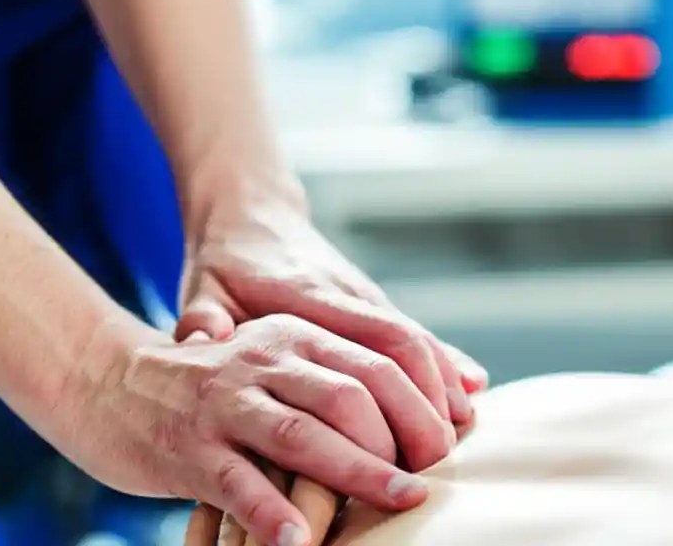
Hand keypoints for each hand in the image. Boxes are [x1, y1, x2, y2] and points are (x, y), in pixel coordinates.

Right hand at [78, 314, 445, 545]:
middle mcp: (264, 362)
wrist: (107, 382)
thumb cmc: (208, 386)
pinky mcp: (188, 448)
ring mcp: (225, 405)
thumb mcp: (271, 364)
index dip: (421, 402)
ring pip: (300, 434)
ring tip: (399, 502)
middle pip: (350, 395)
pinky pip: (237, 482)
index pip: (375, 361)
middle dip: (401, 439)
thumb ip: (327, 382)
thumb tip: (409, 424)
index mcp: (294, 338)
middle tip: (431, 480)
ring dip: (356, 471)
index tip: (454, 442)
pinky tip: (300, 541)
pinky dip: (271, 512)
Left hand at [174, 196, 487, 446]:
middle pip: (408, 345)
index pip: (370, 338)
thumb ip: (201, 315)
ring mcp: (367, 297)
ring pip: (422, 339)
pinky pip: (420, 334)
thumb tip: (204, 338)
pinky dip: (446, 363)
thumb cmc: (224, 264)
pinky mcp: (375, 304)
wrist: (254, 216)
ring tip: (461, 438)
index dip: (400, 387)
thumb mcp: (202, 287)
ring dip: (444, 386)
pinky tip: (471, 392)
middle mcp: (349, 294)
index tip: (409, 437)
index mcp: (308, 295)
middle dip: (430, 400)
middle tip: (441, 457)